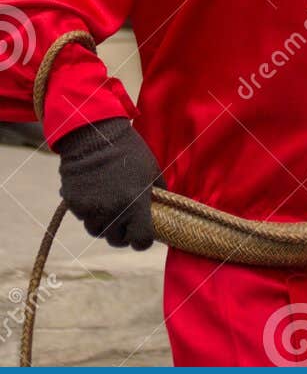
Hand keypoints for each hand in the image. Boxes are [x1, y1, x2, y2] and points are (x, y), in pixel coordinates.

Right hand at [57, 117, 163, 249]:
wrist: (95, 133)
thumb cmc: (128, 149)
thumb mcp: (151, 169)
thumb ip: (159, 193)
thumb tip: (165, 209)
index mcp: (136, 203)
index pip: (141, 241)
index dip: (143, 241)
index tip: (143, 235)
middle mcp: (113, 210)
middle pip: (116, 240)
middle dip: (122, 233)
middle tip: (125, 221)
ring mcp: (91, 209)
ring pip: (97, 231)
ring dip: (104, 224)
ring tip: (109, 206)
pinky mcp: (74, 204)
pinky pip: (83, 217)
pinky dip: (89, 211)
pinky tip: (95, 194)